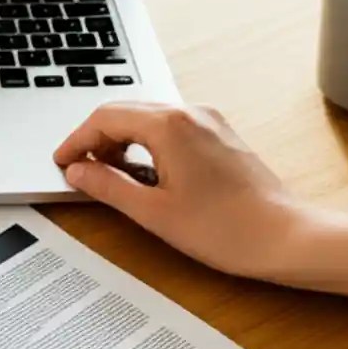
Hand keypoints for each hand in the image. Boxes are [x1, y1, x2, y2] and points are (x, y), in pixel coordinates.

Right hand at [54, 102, 310, 278]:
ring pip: (148, 119)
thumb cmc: (226, 228)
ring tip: (110, 177)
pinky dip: (147, 144)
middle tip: (80, 171)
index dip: (76, 140)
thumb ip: (108, 186)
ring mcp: (209, 122)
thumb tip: (79, 172)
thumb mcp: (152, 211)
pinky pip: (171, 129)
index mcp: (169, 125)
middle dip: (97, 139)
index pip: (105, 118)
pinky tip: (144, 175)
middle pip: (125, 112)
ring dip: (122, 141)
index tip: (63, 163)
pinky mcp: (219, 136)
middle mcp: (190, 113)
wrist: (284, 237)